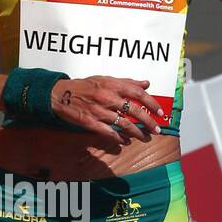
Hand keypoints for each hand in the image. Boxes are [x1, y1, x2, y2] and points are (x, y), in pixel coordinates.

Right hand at [50, 77, 166, 146]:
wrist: (61, 94)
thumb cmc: (85, 86)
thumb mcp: (106, 79)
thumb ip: (127, 82)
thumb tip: (146, 83)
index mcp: (112, 84)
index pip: (138, 93)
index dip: (151, 103)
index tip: (160, 112)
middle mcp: (107, 97)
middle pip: (134, 110)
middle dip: (148, 121)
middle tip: (157, 130)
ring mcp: (99, 110)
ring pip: (124, 123)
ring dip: (137, 132)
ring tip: (145, 138)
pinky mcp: (90, 122)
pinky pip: (109, 132)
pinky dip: (119, 138)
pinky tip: (126, 141)